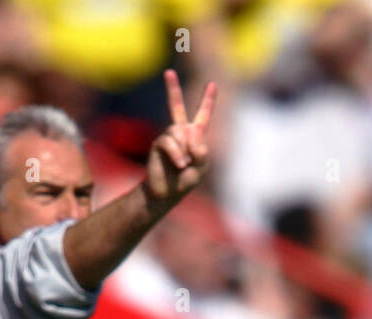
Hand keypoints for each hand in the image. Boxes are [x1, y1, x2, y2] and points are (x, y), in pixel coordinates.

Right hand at [144, 70, 215, 207]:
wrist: (166, 193)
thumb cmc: (186, 181)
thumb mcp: (202, 167)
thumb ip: (202, 151)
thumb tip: (191, 133)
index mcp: (196, 137)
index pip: (203, 116)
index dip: (208, 100)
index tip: (212, 84)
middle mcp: (180, 132)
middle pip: (176, 107)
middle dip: (172, 89)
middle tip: (168, 72)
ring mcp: (168, 136)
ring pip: (180, 132)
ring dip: (185, 150)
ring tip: (183, 164)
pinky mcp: (159, 143)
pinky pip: (171, 142)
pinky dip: (177, 154)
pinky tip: (178, 164)